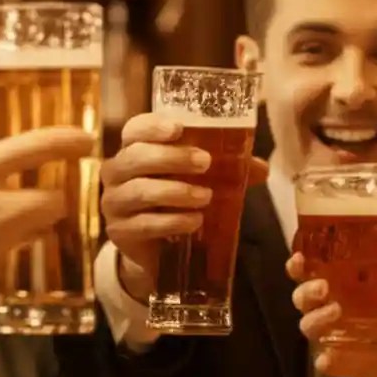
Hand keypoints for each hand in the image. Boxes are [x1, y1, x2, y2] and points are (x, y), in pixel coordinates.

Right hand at [101, 113, 268, 300]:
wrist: (154, 249)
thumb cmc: (173, 202)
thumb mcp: (197, 181)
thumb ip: (226, 171)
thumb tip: (261, 169)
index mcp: (133, 150)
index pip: (134, 129)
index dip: (152, 126)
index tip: (178, 128)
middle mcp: (116, 172)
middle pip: (136, 157)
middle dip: (172, 158)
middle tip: (205, 163)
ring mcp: (114, 203)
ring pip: (140, 191)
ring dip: (176, 192)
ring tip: (205, 197)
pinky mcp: (119, 231)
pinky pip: (144, 223)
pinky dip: (172, 221)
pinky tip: (194, 221)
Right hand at [286, 252, 376, 376]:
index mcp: (334, 288)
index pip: (306, 274)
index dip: (297, 266)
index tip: (299, 258)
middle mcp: (324, 309)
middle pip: (301, 298)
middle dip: (308, 291)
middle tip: (324, 287)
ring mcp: (327, 336)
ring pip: (307, 325)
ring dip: (317, 317)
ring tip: (336, 311)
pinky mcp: (334, 362)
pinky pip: (323, 362)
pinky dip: (326, 360)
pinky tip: (330, 358)